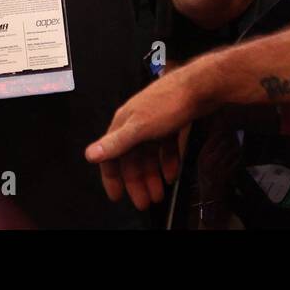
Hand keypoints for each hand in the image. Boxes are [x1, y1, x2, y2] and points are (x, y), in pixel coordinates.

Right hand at [86, 65, 205, 209]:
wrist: (200, 86)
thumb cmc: (168, 105)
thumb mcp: (140, 127)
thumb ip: (116, 142)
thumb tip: (89, 155)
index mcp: (124, 123)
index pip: (111, 154)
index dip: (112, 177)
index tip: (117, 197)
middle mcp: (136, 123)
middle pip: (132, 158)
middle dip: (137, 182)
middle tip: (145, 203)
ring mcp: (154, 123)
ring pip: (149, 155)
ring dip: (153, 175)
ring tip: (159, 194)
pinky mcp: (171, 122)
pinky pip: (165, 147)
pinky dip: (168, 162)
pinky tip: (172, 174)